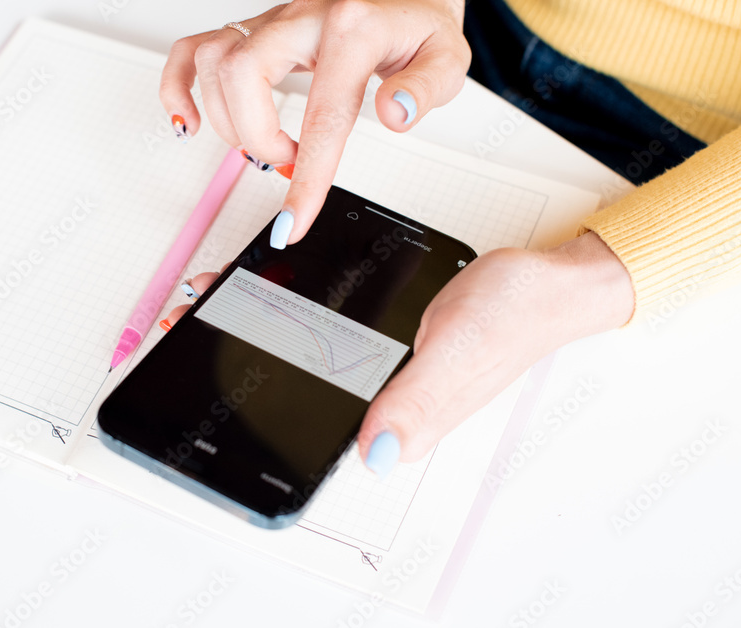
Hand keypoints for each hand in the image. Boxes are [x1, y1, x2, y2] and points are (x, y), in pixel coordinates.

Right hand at [159, 0, 469, 247]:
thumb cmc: (415, 27)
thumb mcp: (447, 58)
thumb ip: (425, 88)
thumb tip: (396, 114)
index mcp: (352, 31)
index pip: (322, 111)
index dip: (308, 175)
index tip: (294, 221)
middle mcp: (301, 20)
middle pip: (243, 73)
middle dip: (257, 138)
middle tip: (286, 165)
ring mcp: (271, 24)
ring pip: (215, 62)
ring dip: (228, 122)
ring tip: (264, 148)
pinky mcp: (251, 31)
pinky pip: (192, 49)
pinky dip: (178, 88)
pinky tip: (190, 123)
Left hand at [161, 232, 633, 477]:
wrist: (549, 284)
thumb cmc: (514, 313)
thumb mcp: (459, 348)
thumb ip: (418, 401)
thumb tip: (375, 456)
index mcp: (399, 422)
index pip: (312, 430)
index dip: (251, 402)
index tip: (201, 360)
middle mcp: (386, 408)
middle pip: (298, 396)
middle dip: (237, 360)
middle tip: (190, 317)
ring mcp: (388, 383)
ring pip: (309, 368)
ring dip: (260, 338)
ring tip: (212, 303)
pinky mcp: (394, 357)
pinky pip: (332, 346)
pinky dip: (295, 323)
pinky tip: (275, 300)